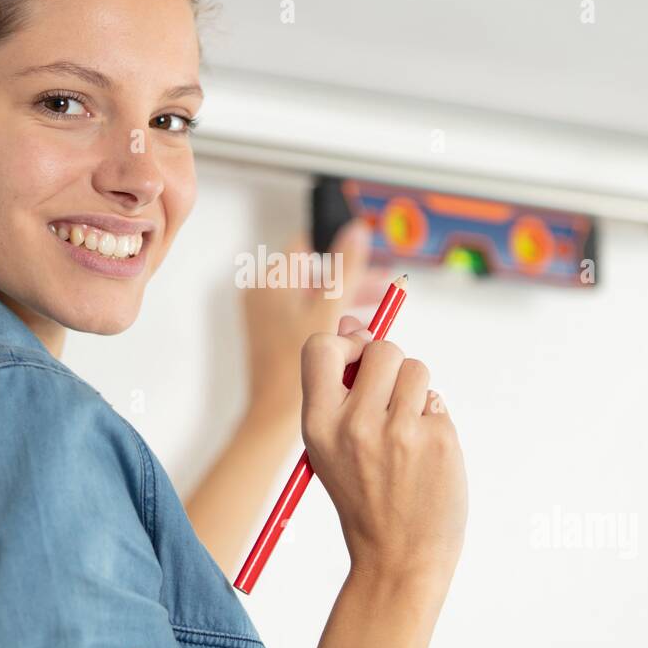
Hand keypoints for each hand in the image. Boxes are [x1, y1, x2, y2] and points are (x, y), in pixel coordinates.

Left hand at [240, 218, 390, 422]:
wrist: (274, 416)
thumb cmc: (294, 368)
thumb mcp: (329, 310)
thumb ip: (346, 268)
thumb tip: (357, 230)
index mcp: (270, 282)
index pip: (306, 245)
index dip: (338, 245)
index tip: (365, 250)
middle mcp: (265, 295)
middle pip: (315, 272)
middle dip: (351, 277)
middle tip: (383, 282)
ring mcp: (270, 317)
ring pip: (315, 296)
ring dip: (348, 299)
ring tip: (381, 307)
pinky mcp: (277, 336)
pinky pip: (310, 316)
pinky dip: (334, 317)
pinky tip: (362, 330)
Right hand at [299, 326, 468, 580]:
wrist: (398, 559)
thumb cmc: (364, 495)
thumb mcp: (333, 444)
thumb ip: (339, 386)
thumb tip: (354, 323)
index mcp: (318, 425)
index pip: (321, 347)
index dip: (344, 345)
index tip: (357, 364)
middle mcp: (355, 425)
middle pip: (382, 350)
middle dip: (391, 367)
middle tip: (389, 404)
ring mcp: (400, 432)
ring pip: (417, 369)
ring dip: (416, 392)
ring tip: (406, 432)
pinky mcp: (437, 439)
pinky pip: (437, 401)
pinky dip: (434, 421)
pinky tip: (424, 456)